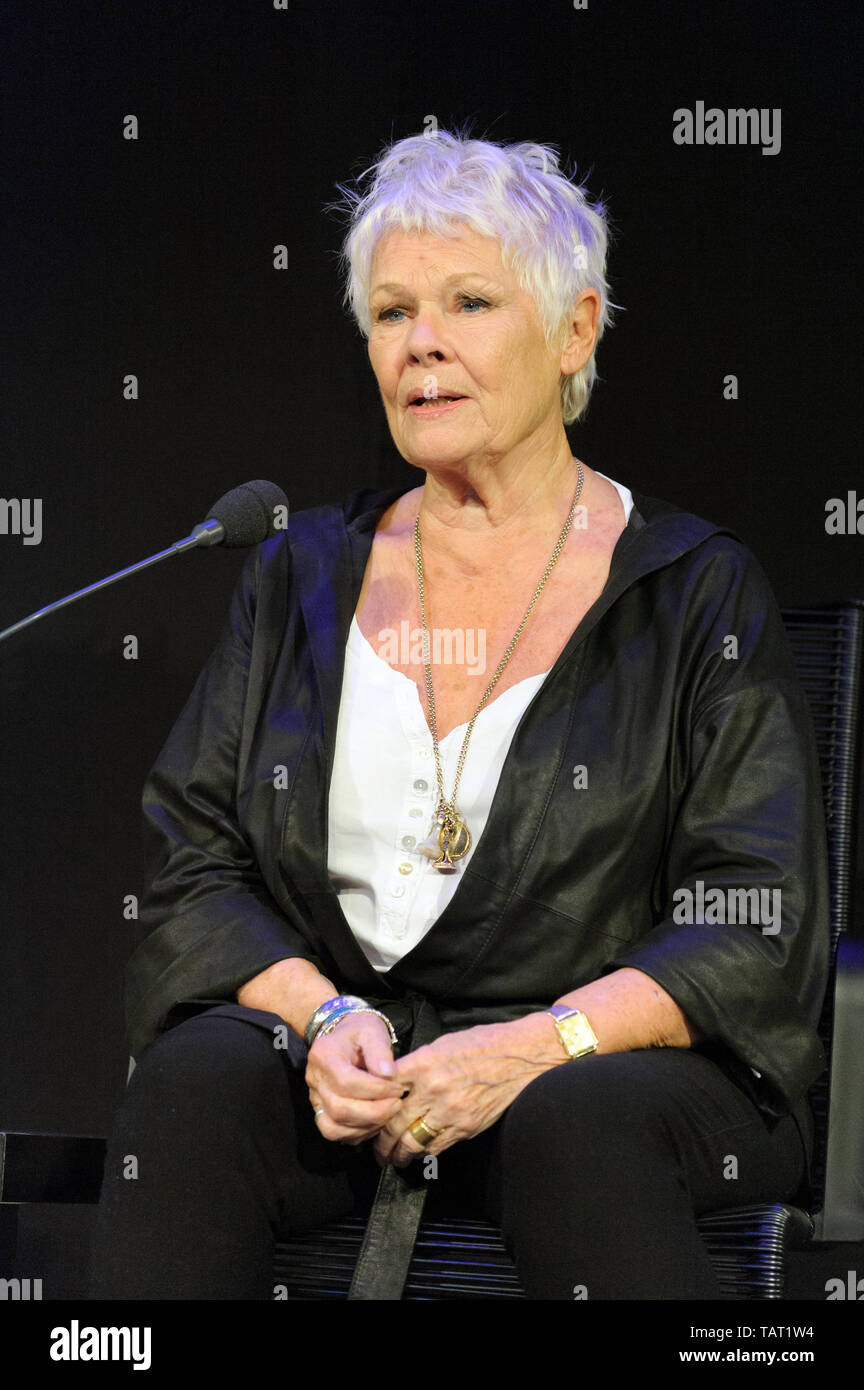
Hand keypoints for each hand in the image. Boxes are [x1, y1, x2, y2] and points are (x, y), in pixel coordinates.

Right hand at [305, 1012, 405, 1144]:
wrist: (343, 1034)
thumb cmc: (360, 1031)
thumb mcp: (372, 1030)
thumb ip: (380, 1051)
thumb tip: (388, 1074)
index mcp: (324, 1055)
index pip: (347, 1082)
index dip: (376, 1090)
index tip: (398, 1088)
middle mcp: (315, 1079)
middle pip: (339, 1108)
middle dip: (374, 1112)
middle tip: (397, 1103)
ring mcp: (315, 1097)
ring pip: (334, 1127)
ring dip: (366, 1125)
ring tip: (388, 1113)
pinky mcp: (320, 1111)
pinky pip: (334, 1132)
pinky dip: (357, 1133)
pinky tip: (375, 1121)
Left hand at [373, 1017, 561, 1167]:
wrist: (522, 1057)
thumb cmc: (484, 1043)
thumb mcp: (444, 1043)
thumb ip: (418, 1062)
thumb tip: (397, 1080)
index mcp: (425, 1063)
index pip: (385, 1088)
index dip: (371, 1103)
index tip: (364, 1111)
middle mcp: (434, 1089)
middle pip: (394, 1122)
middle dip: (380, 1140)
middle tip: (373, 1149)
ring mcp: (451, 1111)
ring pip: (413, 1141)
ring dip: (398, 1154)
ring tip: (391, 1158)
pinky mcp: (466, 1127)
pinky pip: (437, 1147)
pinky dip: (424, 1153)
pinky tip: (418, 1155)